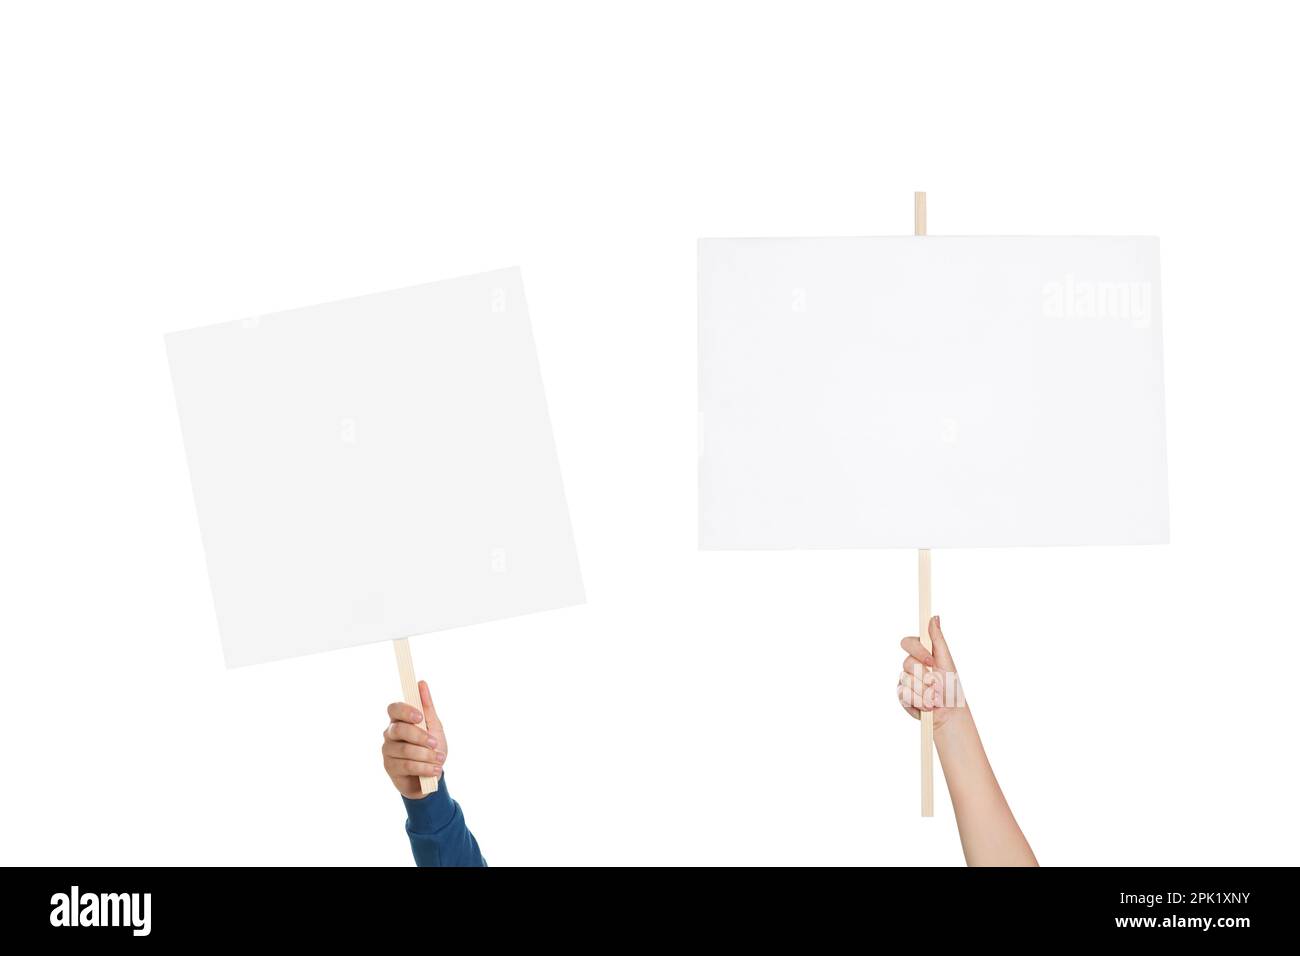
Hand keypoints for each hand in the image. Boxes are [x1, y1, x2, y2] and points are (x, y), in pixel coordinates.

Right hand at [382, 679, 446, 798]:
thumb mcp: (434, 726)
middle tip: (435, 743)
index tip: (420, 717)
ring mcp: (388, 751)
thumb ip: (427, 706)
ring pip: (404, 750)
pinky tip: (435, 770)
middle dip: (420, 737)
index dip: (405, 711)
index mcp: (399, 720)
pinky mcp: (390, 768)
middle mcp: (390, 734)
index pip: (393, 708)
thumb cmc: (431, 747)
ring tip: (440, 759)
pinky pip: (407, 766)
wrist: (431, 776)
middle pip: (399, 729)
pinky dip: (424, 768)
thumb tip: (421, 683)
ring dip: (426, 755)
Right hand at [897, 615, 964, 731]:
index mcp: (921, 654)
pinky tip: (926, 705)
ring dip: (924, 692)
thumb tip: (934, 616)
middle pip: (907, 663)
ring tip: (934, 698)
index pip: (907, 642)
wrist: (948, 713)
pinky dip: (919, 702)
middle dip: (925, 677)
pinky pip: (903, 694)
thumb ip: (937, 639)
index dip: (918, 651)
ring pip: (906, 680)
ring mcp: (904, 680)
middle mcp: (910, 665)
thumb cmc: (951, 687)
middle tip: (937, 685)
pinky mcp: (901, 694)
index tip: (931, 662)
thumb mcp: (946, 661)